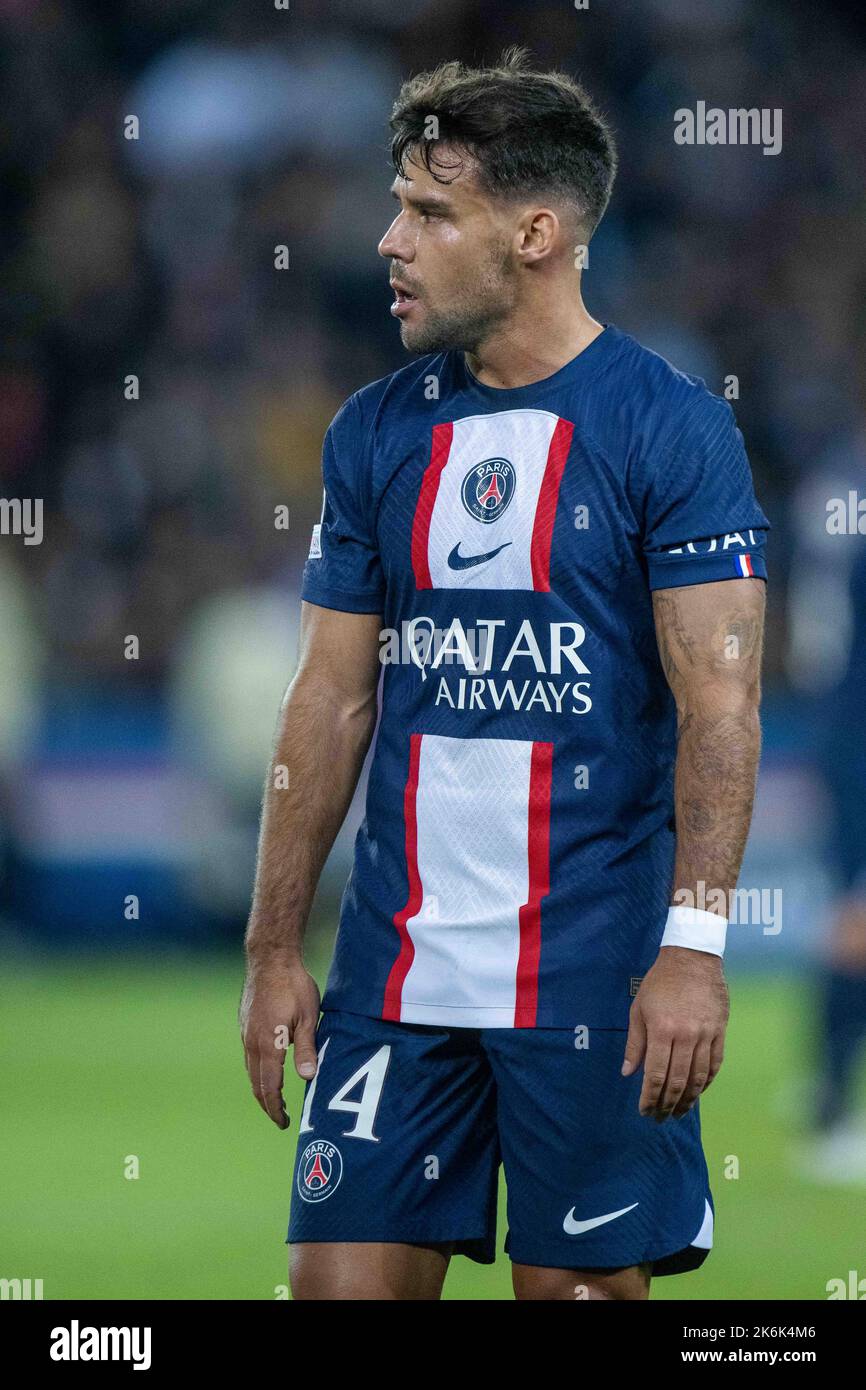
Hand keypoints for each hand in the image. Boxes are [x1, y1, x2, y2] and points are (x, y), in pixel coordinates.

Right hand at [239, 964, 320, 1128]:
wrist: (270, 958)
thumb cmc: (293, 985)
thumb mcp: (307, 1017)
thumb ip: (307, 1048)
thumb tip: (307, 1078)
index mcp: (268, 1045)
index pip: (269, 1087)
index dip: (276, 1108)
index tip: (283, 1123)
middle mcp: (252, 1043)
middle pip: (256, 1083)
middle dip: (267, 1104)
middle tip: (280, 1118)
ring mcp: (246, 1033)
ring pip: (251, 1070)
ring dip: (262, 1088)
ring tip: (275, 1099)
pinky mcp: (245, 1024)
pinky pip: (249, 1056)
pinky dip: (258, 1071)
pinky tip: (268, 1069)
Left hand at [622, 946, 728, 1120]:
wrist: (692, 958)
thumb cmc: (660, 983)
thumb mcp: (638, 1009)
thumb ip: (635, 1043)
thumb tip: (627, 1072)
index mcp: (661, 1030)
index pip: (655, 1074)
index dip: (649, 1097)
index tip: (644, 1111)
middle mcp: (685, 1035)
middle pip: (677, 1081)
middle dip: (667, 1104)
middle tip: (660, 1118)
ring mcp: (706, 1035)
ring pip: (698, 1077)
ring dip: (688, 1100)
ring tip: (678, 1113)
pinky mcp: (720, 1032)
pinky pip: (714, 1064)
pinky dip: (706, 1083)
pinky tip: (697, 1093)